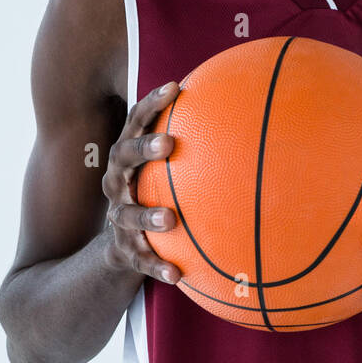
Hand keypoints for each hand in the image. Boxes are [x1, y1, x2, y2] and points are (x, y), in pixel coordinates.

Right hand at [102, 81, 180, 284]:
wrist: (118, 248)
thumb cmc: (153, 193)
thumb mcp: (164, 168)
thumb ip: (194, 143)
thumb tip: (244, 108)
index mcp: (128, 158)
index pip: (135, 122)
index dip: (151, 103)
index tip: (175, 87)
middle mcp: (117, 182)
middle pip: (122, 157)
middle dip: (143, 148)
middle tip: (168, 143)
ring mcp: (118, 217)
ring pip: (128, 213)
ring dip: (148, 215)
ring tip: (170, 219)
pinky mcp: (125, 249)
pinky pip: (141, 259)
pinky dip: (157, 267)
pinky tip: (177, 275)